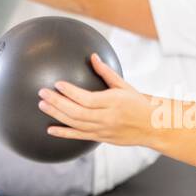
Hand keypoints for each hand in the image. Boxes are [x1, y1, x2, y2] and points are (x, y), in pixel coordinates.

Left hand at [37, 54, 155, 147]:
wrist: (152, 126)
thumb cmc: (138, 103)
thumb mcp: (125, 86)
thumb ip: (107, 73)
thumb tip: (93, 57)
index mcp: (113, 102)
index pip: (87, 98)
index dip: (71, 92)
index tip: (57, 84)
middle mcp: (107, 117)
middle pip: (77, 112)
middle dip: (57, 103)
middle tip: (42, 94)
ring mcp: (103, 130)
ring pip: (75, 124)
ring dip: (57, 115)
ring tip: (42, 106)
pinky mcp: (101, 138)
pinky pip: (79, 136)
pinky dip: (64, 133)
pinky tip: (50, 129)